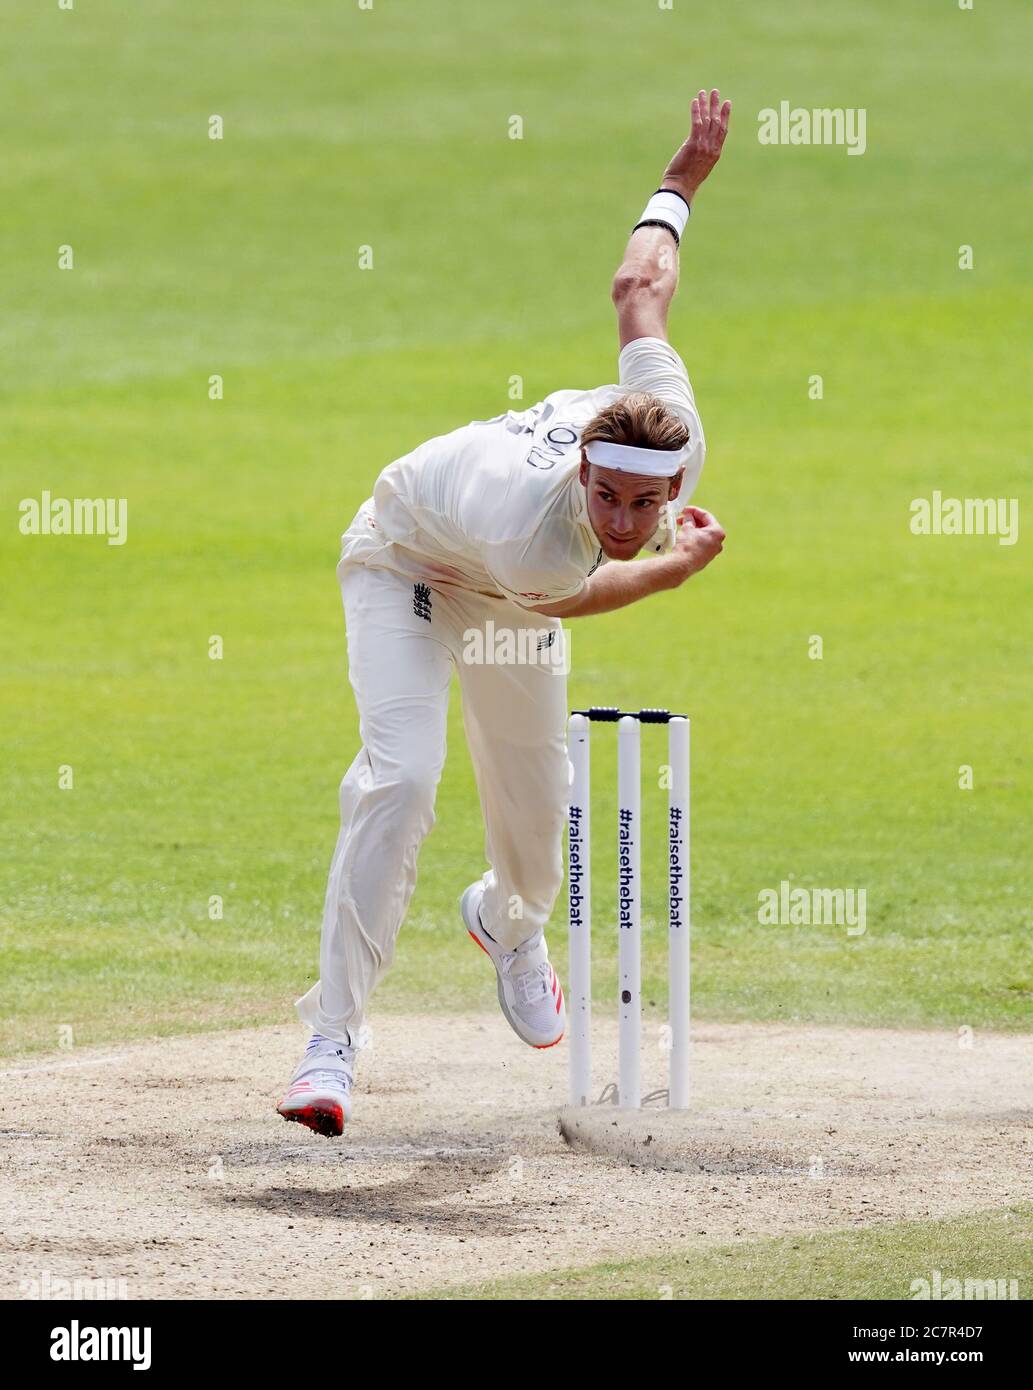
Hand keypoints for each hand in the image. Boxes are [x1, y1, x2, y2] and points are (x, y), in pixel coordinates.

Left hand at [661, 88, 731, 205]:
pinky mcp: (693, 144)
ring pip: (707, 120)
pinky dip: (696, 111)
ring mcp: (703, 146)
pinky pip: (696, 124)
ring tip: (704, 92)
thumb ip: (702, 156)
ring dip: (706, 104)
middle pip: (717, 122)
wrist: (681, 188)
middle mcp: (712, 148)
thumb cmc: (686, 181)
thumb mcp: (699, 168)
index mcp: (715, 153)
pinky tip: (695, 101)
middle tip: (715, 92)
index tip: (727, 103)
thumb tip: (697, 150)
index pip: (723, 130)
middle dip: (716, 105)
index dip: (725, 115)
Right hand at [667, 505, 725, 582]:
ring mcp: (712, 552)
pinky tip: (685, 537)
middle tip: (683, 517)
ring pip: (703, 536)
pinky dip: (694, 538)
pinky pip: (701, 544)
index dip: (694, 511)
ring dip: (693, 529)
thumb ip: (689, 519)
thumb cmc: (688, 546)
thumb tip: (688, 517)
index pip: (706, 516)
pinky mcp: (705, 558)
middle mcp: (718, 542)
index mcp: (717, 532)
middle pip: (706, 526)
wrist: (682, 564)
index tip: (686, 510)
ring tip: (682, 526)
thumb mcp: (687, 527)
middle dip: (693, 520)